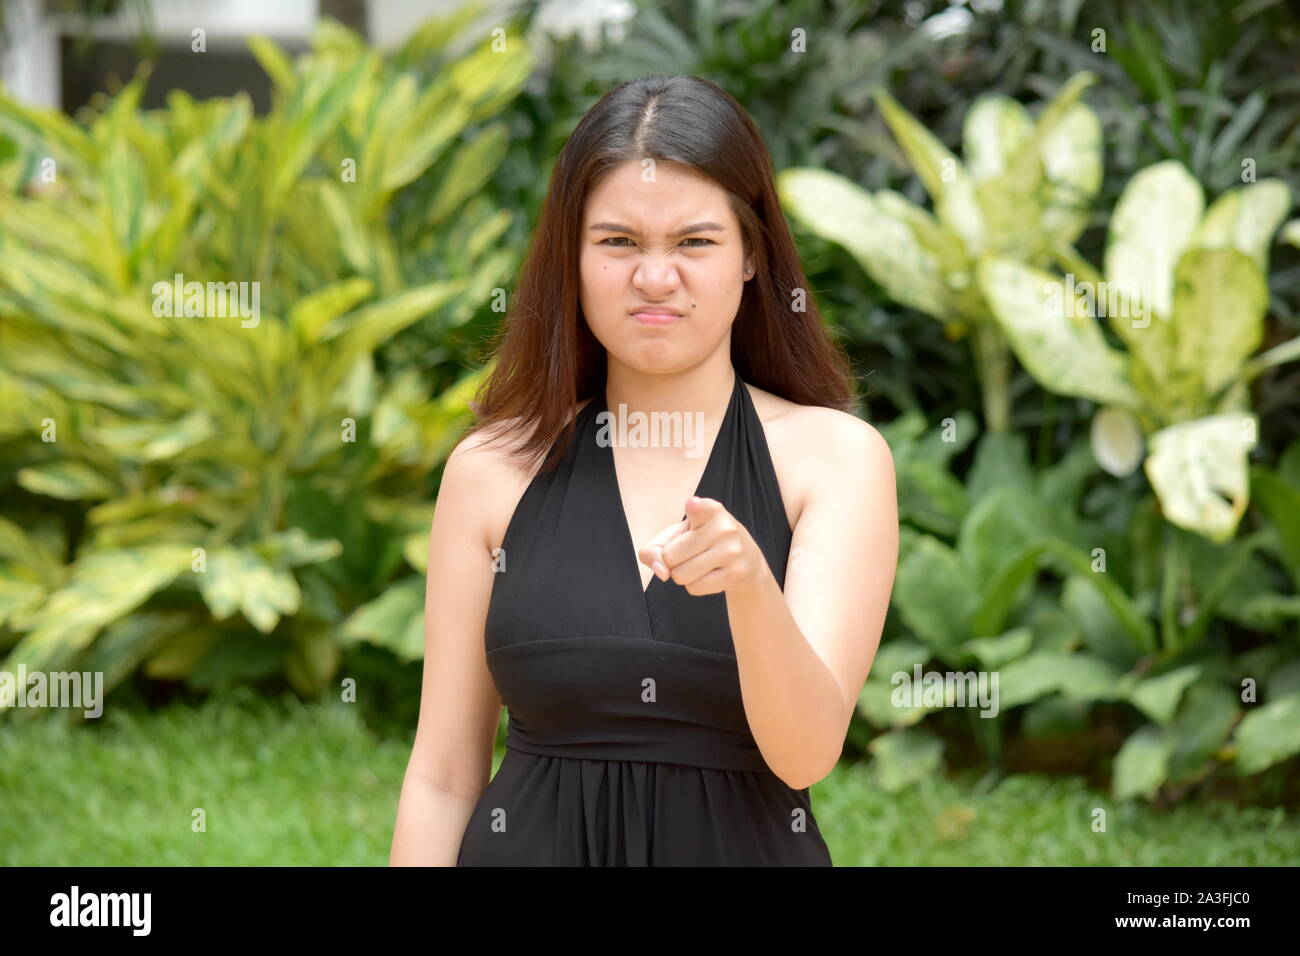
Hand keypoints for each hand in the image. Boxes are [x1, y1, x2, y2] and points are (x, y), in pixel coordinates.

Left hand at [638, 496, 767, 595]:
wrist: (747, 560)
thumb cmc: (702, 543)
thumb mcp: (678, 536)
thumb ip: (655, 549)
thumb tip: (661, 572)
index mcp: (710, 510)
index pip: (698, 508)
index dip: (694, 507)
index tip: (693, 504)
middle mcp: (724, 527)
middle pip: (670, 557)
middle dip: (673, 561)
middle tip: (692, 553)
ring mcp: (732, 551)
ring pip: (681, 575)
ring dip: (684, 575)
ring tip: (701, 564)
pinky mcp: (736, 574)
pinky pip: (694, 588)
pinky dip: (695, 586)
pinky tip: (711, 574)